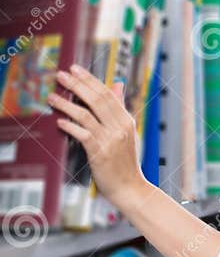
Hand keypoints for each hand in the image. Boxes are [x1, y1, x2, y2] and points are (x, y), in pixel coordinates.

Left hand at [49, 64, 148, 205]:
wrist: (130, 187)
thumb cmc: (125, 161)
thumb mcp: (127, 131)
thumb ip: (120, 108)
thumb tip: (118, 84)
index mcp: (126, 120)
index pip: (107, 93)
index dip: (90, 80)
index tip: (76, 69)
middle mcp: (119, 127)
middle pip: (96, 99)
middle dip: (77, 85)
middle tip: (61, 75)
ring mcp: (110, 139)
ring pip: (86, 114)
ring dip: (66, 104)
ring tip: (52, 96)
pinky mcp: (99, 152)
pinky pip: (82, 134)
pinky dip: (70, 125)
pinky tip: (60, 121)